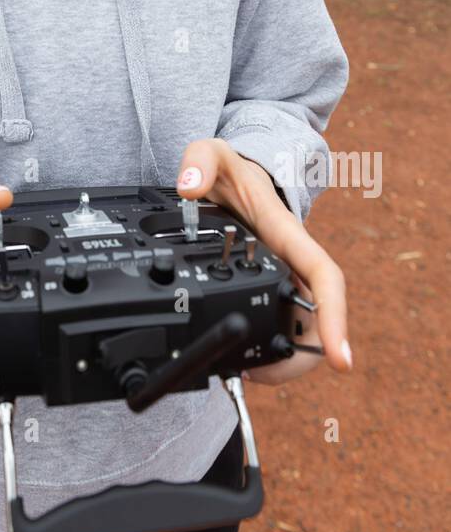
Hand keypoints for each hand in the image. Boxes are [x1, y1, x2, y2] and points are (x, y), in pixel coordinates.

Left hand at [176, 140, 351, 385]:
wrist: (233, 173)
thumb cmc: (230, 169)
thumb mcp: (212, 154)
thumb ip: (199, 162)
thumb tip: (189, 187)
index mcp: (287, 234)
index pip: (323, 276)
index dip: (334, 317)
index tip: (341, 358)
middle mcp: (292, 261)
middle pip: (316, 317)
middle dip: (302, 355)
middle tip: (262, 377)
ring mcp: (284, 277)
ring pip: (300, 327)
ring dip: (284, 359)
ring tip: (247, 374)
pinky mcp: (271, 287)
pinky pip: (280, 323)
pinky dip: (269, 348)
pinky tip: (243, 362)